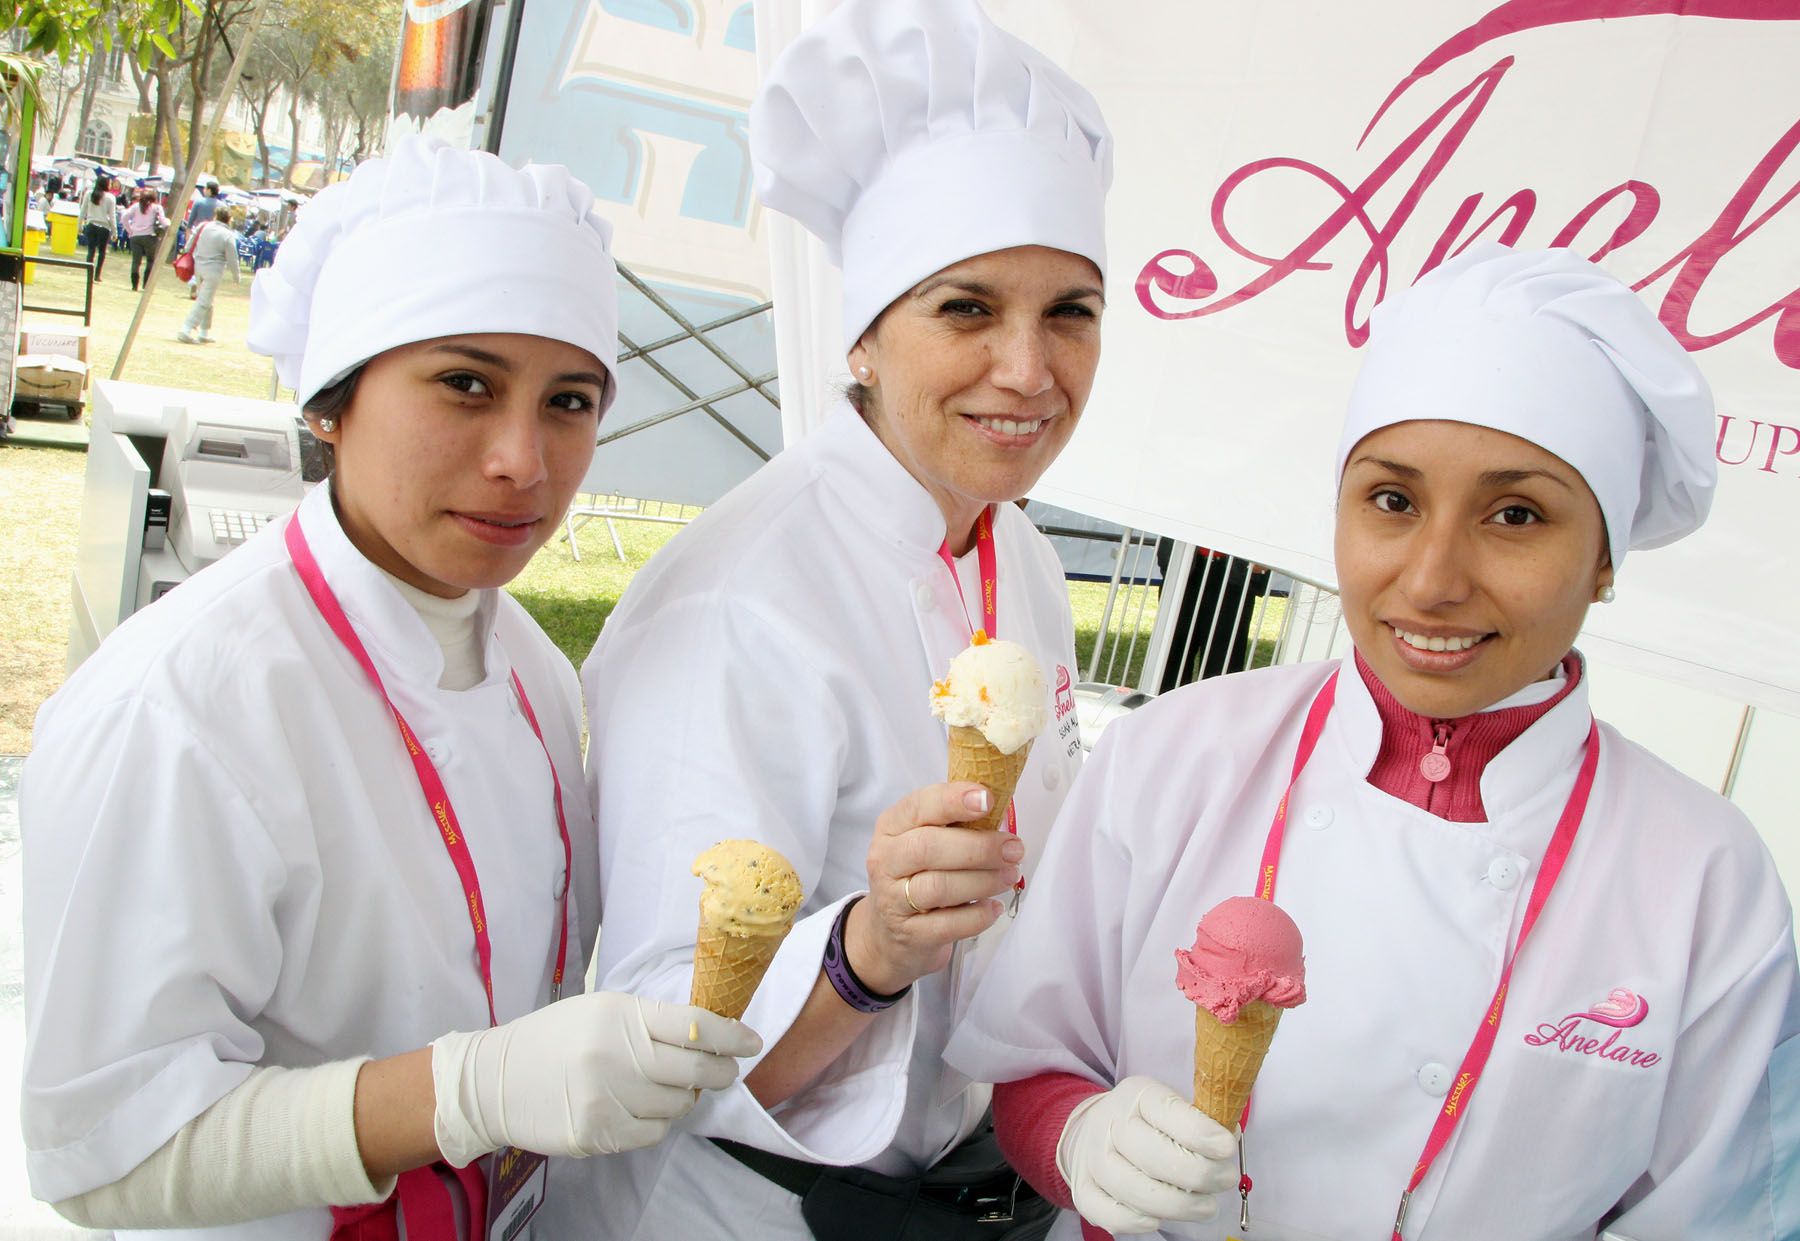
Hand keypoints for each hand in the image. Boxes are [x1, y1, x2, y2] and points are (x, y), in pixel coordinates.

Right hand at [430, 992, 761, 1164]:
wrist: (496, 1080)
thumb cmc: (554, 1038)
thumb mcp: (601, 1010)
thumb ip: (650, 1021)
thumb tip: (706, 1035)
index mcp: (622, 1015)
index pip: (695, 1025)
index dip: (731, 1036)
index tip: (751, 1042)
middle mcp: (619, 1055)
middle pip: (696, 1068)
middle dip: (720, 1071)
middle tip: (725, 1071)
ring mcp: (609, 1098)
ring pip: (678, 1104)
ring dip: (683, 1097)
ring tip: (665, 1087)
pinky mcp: (599, 1133)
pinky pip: (654, 1132)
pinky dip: (657, 1123)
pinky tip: (641, 1108)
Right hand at [849, 782, 1024, 995]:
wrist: (890, 933)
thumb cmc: (917, 875)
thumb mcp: (926, 841)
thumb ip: (956, 824)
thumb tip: (1002, 812)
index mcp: (891, 827)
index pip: (918, 806)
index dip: (953, 801)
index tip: (988, 799)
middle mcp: (885, 860)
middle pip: (928, 847)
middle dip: (978, 847)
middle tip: (1014, 849)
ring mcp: (893, 900)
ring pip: (938, 887)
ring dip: (982, 880)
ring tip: (1009, 876)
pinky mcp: (909, 934)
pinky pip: (948, 924)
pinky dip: (977, 915)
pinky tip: (994, 907)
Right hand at [1056, 1076, 1237, 1234]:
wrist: (1096, 1132)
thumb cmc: (1149, 1123)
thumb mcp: (1173, 1108)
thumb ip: (1201, 1122)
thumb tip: (1229, 1139)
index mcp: (1137, 1095)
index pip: (1167, 1110)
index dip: (1200, 1132)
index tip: (1227, 1147)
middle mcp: (1109, 1123)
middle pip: (1153, 1155)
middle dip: (1199, 1174)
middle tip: (1226, 1180)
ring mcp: (1092, 1158)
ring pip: (1134, 1189)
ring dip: (1178, 1205)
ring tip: (1207, 1206)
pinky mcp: (1084, 1191)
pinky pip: (1110, 1215)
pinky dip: (1137, 1222)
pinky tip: (1159, 1220)